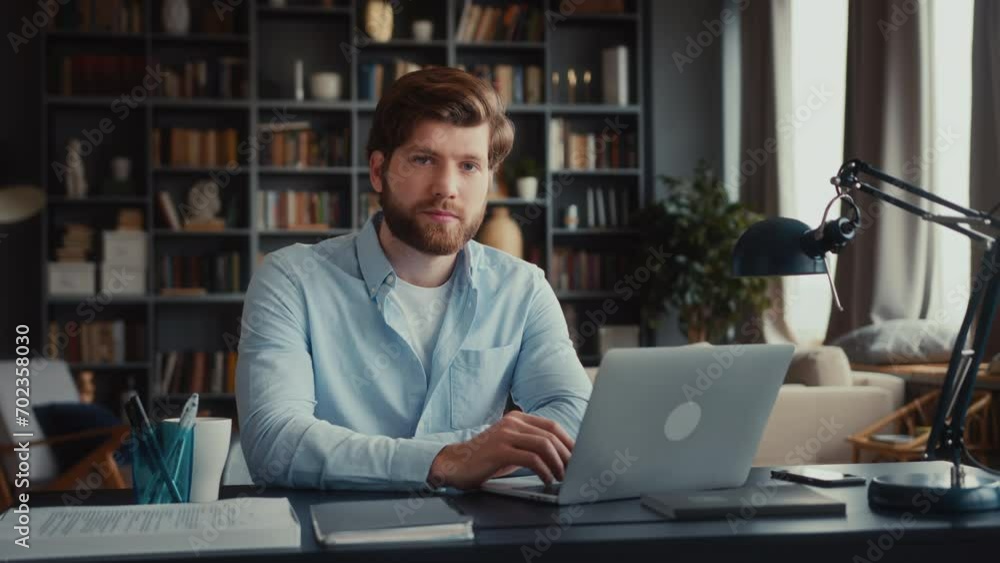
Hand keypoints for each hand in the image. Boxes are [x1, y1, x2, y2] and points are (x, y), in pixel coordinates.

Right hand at [426, 411, 574, 489]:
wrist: (454, 464)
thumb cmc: (485, 459)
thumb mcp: (511, 447)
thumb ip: (531, 445)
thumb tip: (560, 456)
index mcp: (517, 418)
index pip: (551, 426)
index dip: (568, 441)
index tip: (578, 456)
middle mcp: (512, 422)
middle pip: (550, 434)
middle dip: (566, 454)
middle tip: (574, 470)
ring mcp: (505, 434)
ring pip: (543, 444)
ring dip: (557, 463)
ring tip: (561, 477)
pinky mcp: (499, 450)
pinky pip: (531, 458)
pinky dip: (544, 470)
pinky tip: (546, 479)